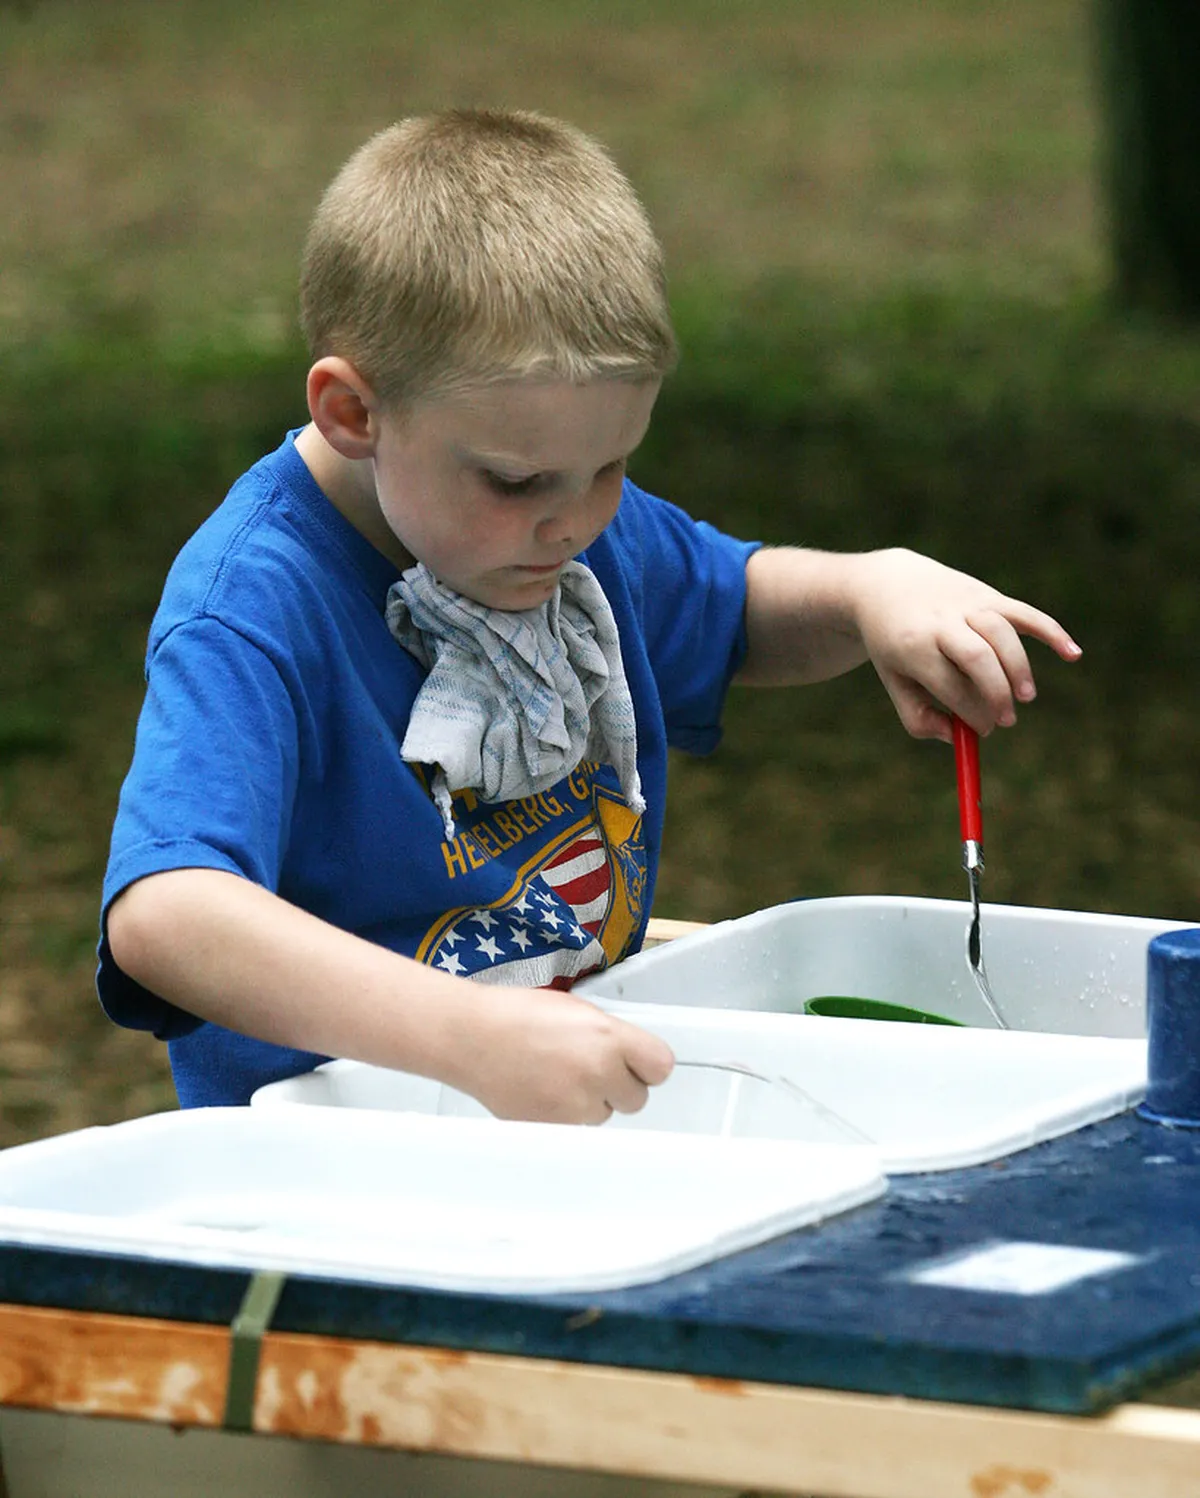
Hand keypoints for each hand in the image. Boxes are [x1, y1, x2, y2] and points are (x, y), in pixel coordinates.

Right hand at [448, 985, 674, 1124]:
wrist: (471, 1038)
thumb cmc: (517, 1015)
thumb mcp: (577, 1011)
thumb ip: (611, 1035)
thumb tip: (631, 1055)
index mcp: (608, 1039)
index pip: (661, 1066)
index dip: (647, 1064)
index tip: (636, 1063)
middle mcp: (598, 1075)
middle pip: (636, 1099)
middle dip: (618, 1086)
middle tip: (589, 1068)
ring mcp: (574, 1107)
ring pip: (603, 1116)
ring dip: (590, 1102)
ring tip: (557, 1076)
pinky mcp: (552, 1128)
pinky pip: (575, 1128)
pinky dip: (564, 1115)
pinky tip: (543, 1091)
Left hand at [851, 549, 1080, 741]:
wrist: (888, 584)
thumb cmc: (894, 643)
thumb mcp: (892, 680)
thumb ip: (917, 717)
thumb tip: (955, 737)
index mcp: (913, 647)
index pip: (951, 685)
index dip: (972, 712)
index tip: (983, 729)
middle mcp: (941, 622)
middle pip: (978, 657)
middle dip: (996, 693)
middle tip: (1006, 720)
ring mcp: (967, 604)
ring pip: (1002, 632)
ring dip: (1019, 667)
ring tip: (1026, 697)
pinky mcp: (987, 594)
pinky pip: (1024, 611)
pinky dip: (1051, 631)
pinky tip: (1073, 654)